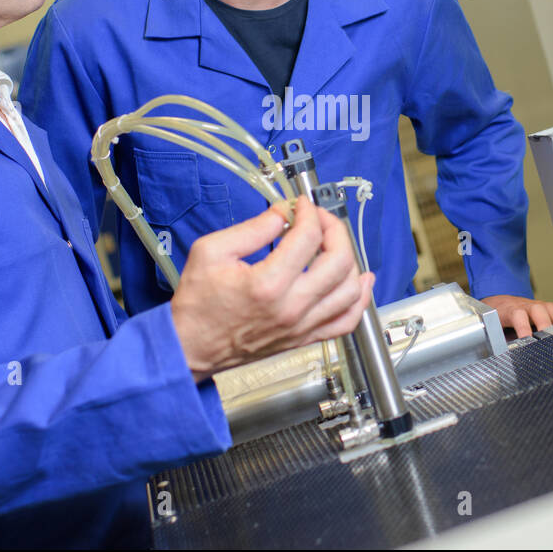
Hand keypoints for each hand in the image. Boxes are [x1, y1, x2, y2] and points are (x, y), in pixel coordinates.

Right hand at [170, 196, 373, 380]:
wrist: (192, 346)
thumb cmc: (198, 303)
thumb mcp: (211, 251)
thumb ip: (252, 229)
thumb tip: (283, 213)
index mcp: (268, 284)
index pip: (308, 237)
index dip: (309, 212)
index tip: (300, 205)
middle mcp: (292, 308)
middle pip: (339, 261)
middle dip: (334, 230)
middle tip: (319, 219)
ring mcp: (302, 326)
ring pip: (350, 290)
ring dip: (350, 260)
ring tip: (334, 244)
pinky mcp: (304, 337)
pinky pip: (346, 321)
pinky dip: (360, 300)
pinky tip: (360, 281)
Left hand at [481, 294, 552, 338]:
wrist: (500, 302)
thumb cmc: (499, 319)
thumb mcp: (495, 330)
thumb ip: (502, 342)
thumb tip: (508, 360)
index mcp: (511, 311)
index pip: (518, 315)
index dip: (524, 327)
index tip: (528, 341)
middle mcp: (526, 306)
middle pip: (539, 310)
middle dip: (546, 325)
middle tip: (550, 340)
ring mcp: (538, 304)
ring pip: (551, 308)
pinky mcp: (547, 306)